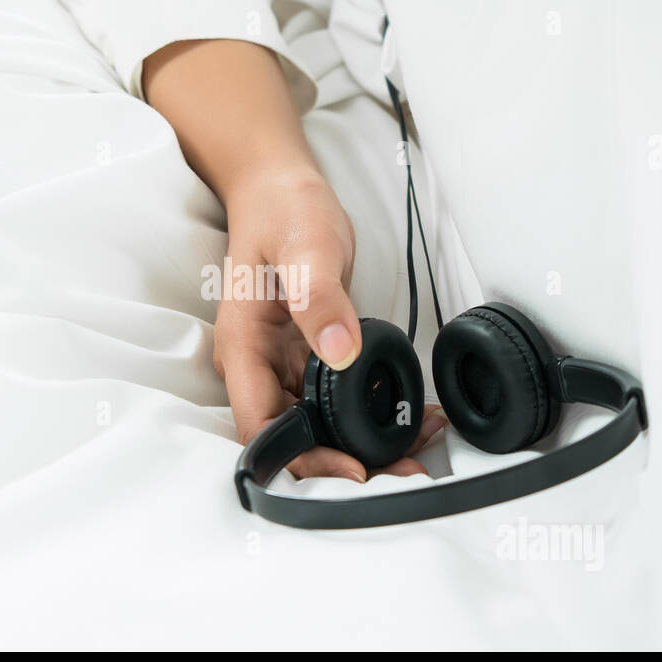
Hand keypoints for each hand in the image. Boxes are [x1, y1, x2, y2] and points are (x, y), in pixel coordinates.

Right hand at [213, 171, 445, 481]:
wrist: (281, 191)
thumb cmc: (282, 212)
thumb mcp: (304, 246)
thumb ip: (319, 300)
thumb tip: (342, 353)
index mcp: (243, 349)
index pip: (262, 427)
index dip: (303, 458)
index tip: (354, 468)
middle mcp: (259, 368)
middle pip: (293, 440)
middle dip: (345, 464)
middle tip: (405, 470)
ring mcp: (283, 366)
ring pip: (317, 428)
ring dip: (363, 445)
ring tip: (418, 447)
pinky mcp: (308, 360)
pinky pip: (336, 402)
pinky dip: (369, 416)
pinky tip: (410, 416)